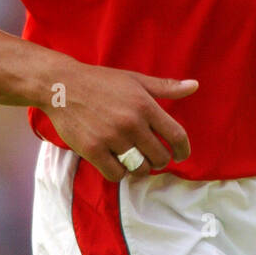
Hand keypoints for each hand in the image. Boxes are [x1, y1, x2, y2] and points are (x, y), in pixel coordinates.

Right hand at [43, 63, 198, 180]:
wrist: (61, 86)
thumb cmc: (101, 82)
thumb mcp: (135, 80)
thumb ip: (165, 87)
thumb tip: (194, 86)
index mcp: (145, 105)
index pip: (176, 136)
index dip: (183, 151)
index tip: (181, 155)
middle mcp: (131, 123)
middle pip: (160, 157)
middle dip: (159, 160)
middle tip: (152, 156)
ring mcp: (111, 138)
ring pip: (139, 168)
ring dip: (140, 167)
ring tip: (134, 159)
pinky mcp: (93, 150)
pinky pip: (116, 174)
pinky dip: (119, 172)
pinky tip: (116, 162)